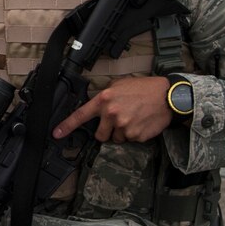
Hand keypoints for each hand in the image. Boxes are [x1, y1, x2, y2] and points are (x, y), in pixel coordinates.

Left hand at [52, 76, 171, 143]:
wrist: (168, 96)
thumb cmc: (145, 88)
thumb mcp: (120, 85)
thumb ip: (105, 97)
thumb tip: (97, 108)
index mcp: (105, 100)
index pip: (81, 115)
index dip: (67, 126)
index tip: (57, 134)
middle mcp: (112, 114)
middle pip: (100, 135)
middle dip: (107, 131)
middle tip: (119, 120)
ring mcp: (124, 127)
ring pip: (117, 139)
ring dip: (123, 132)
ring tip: (135, 118)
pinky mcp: (136, 136)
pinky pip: (131, 140)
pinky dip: (135, 134)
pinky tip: (142, 122)